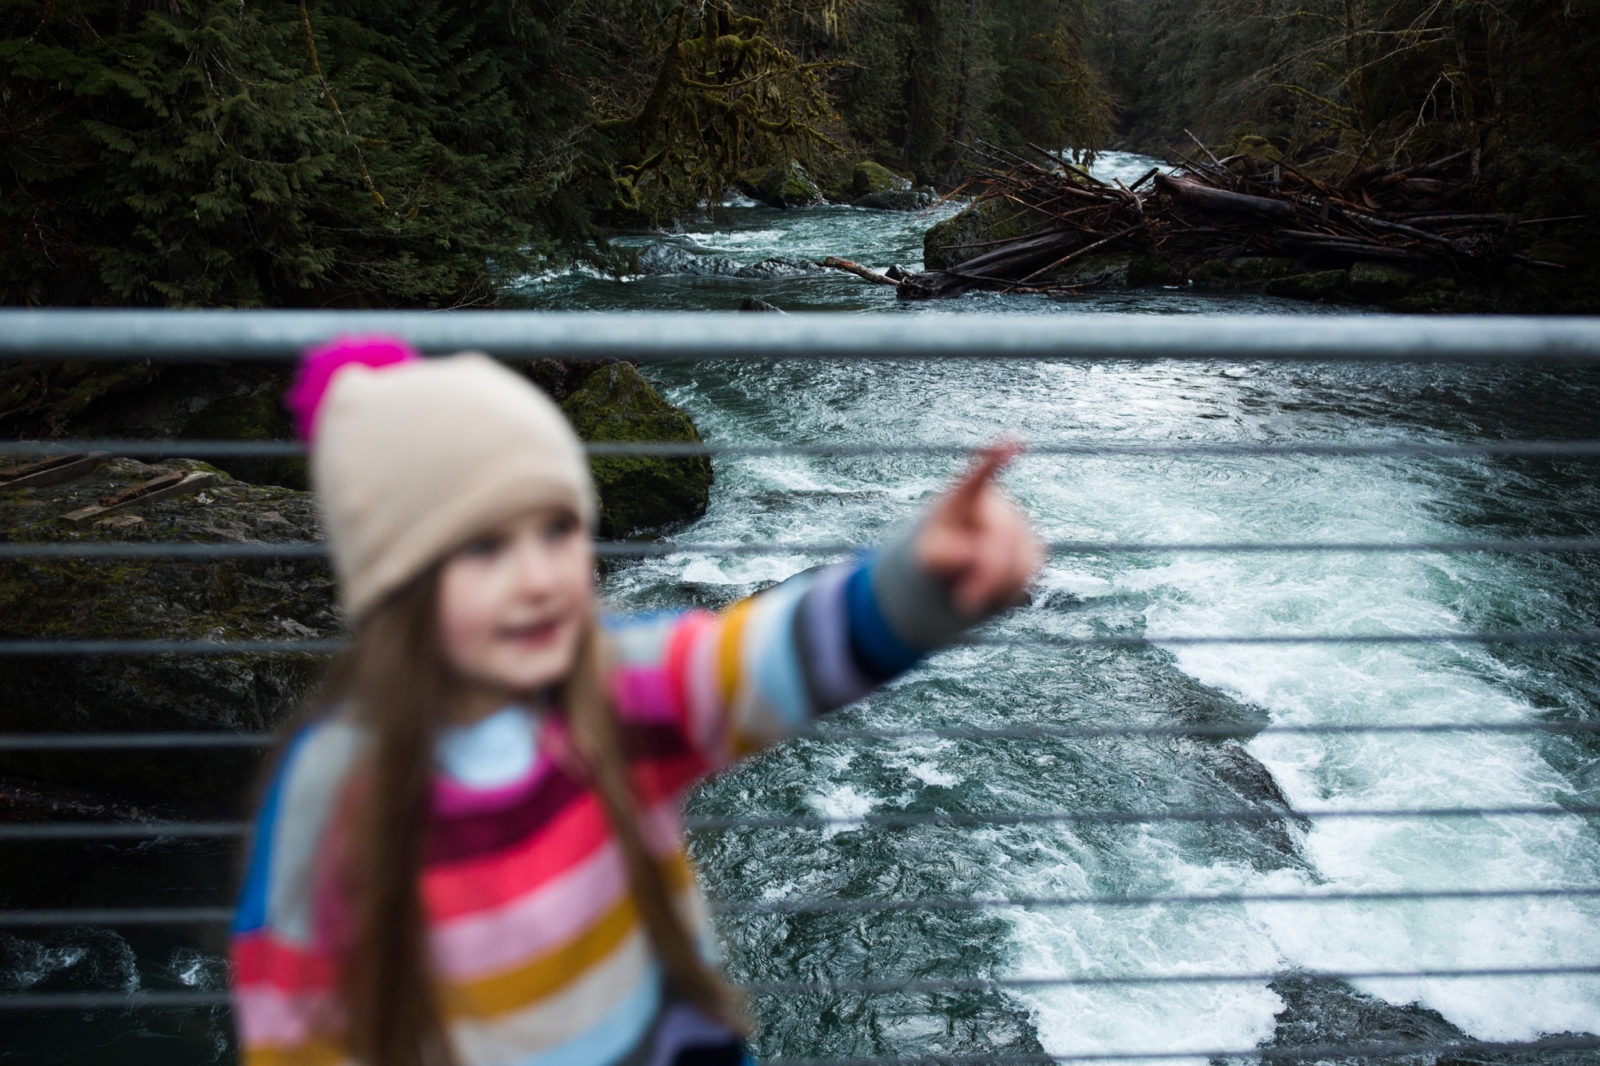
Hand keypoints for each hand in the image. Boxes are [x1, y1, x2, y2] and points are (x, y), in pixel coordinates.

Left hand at [914, 441, 1043, 616]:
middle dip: (986, 573)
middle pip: (1001, 536)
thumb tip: (977, 560)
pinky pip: (1032, 569)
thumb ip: (944, 557)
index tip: (1013, 442)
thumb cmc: (932, 557)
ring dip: (997, 584)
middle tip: (964, 601)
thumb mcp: (925, 559)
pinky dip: (1012, 588)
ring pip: (1022, 557)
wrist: (951, 575)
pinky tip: (992, 590)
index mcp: (961, 497)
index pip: (978, 476)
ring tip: (971, 592)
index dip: (995, 459)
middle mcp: (994, 503)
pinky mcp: (1033, 546)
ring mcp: (1018, 523)